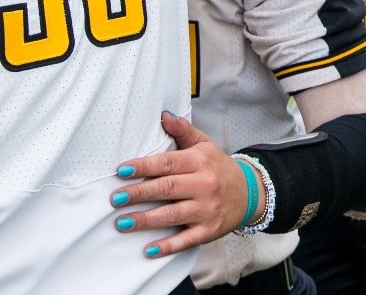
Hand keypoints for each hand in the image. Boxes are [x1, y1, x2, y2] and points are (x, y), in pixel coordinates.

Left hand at [110, 112, 259, 257]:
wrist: (249, 193)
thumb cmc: (218, 168)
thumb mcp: (205, 145)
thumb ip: (183, 130)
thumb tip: (163, 116)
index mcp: (200, 162)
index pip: (168, 163)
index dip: (144, 167)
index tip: (122, 171)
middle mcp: (204, 185)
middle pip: (167, 189)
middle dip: (139, 194)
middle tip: (115, 198)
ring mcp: (207, 209)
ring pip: (173, 215)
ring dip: (146, 220)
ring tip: (122, 223)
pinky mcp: (209, 230)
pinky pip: (186, 240)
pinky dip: (167, 246)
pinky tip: (149, 250)